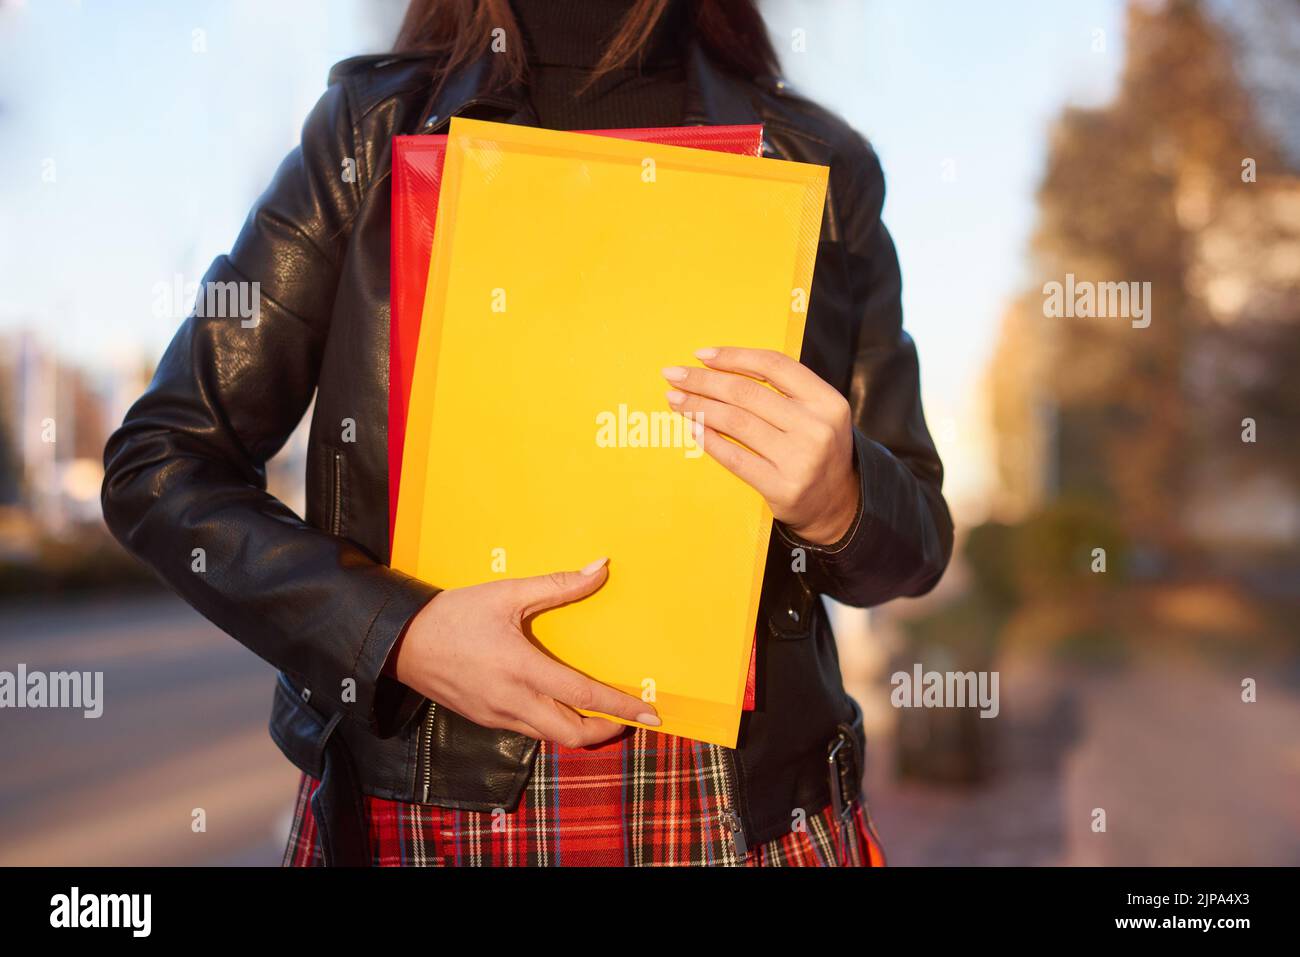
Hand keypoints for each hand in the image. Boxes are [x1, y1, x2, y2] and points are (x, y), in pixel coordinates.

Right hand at [390, 558, 658, 746]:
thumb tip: (600, 567)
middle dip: (606, 731)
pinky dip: (553, 725)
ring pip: (551, 737)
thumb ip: (558, 585)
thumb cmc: (454, 614)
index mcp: (522, 669)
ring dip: (580, 731)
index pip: (584, 696)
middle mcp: (514, 701)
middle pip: (572, 735)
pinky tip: (559, 706)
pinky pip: (529, 731)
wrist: (400, 643)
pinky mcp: (486, 721)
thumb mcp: (506, 594)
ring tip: (600, 714)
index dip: (621, 707)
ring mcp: (499, 716)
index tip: (651, 712)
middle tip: (628, 717)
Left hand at [663, 347, 858, 545]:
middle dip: (703, 381)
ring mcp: (800, 460)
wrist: (839, 504)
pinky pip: (735, 458)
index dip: (734, 356)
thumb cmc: (816, 449)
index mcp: (827, 401)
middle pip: (746, 393)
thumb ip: (783, 389)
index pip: (774, 365)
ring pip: (736, 422)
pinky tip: (692, 427)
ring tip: (675, 400)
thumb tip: (719, 366)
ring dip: (698, 407)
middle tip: (674, 375)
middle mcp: (816, 428)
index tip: (701, 354)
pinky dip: (710, 440)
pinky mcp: (782, 488)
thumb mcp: (817, 413)